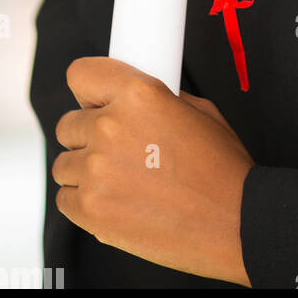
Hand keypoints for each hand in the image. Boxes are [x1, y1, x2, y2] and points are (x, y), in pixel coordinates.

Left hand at [53, 57, 254, 284]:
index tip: (95, 101)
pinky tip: (116, 201)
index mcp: (139, 94)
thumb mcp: (200, 112)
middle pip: (68, 124)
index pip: (80, 75)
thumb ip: (156, 100)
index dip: (89, 91)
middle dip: (88, 135)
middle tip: (118, 149)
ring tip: (121, 180)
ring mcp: (96, 171)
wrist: (234, 221)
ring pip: (64, 164)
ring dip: (85, 170)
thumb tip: (130, 100)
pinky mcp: (90, 210)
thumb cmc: (222, 169)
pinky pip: (65, 198)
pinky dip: (85, 200)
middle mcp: (111, 127)